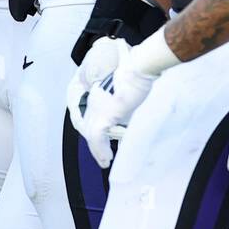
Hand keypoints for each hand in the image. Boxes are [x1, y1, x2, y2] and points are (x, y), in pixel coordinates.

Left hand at [69, 38, 157, 168]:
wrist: (139, 66)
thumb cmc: (137, 69)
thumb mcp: (129, 81)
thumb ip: (127, 88)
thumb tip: (128, 79)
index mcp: (99, 92)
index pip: (92, 115)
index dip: (95, 129)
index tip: (101, 141)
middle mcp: (95, 100)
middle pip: (89, 126)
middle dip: (94, 144)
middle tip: (102, 157)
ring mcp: (98, 107)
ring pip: (91, 135)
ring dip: (97, 151)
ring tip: (104, 161)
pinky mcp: (105, 115)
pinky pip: (97, 138)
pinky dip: (100, 150)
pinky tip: (106, 158)